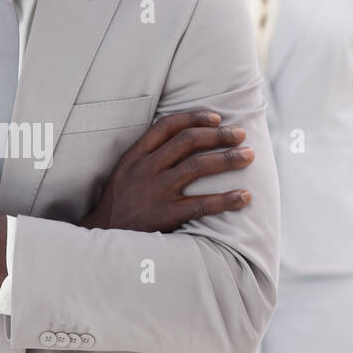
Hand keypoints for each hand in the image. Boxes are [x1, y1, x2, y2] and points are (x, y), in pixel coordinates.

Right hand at [79, 110, 253, 232]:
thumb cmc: (119, 202)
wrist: (104, 234)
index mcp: (135, 156)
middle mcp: (146, 169)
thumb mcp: (124, 171)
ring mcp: (156, 191)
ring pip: (198, 167)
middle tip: (240, 135)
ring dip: (228, 159)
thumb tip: (180, 139)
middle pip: (187, 141)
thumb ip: (147, 155)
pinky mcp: (166, 215)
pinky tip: (245, 196)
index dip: (194, 118)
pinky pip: (202, 205)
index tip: (216, 118)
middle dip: (218, 135)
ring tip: (249, 156)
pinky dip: (227, 199)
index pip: (167, 125)